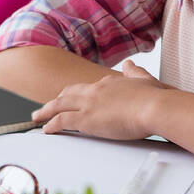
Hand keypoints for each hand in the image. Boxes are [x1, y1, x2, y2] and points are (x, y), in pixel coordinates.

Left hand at [31, 59, 173, 139]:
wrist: (155, 107)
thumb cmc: (156, 98)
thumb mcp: (145, 79)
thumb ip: (135, 72)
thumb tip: (130, 64)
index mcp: (108, 83)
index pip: (87, 88)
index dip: (77, 94)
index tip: (72, 98)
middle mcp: (95, 90)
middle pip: (68, 94)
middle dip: (55, 100)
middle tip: (47, 106)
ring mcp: (89, 104)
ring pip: (59, 105)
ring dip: (46, 111)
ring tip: (37, 117)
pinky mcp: (86, 119)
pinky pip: (61, 121)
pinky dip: (51, 124)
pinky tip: (46, 129)